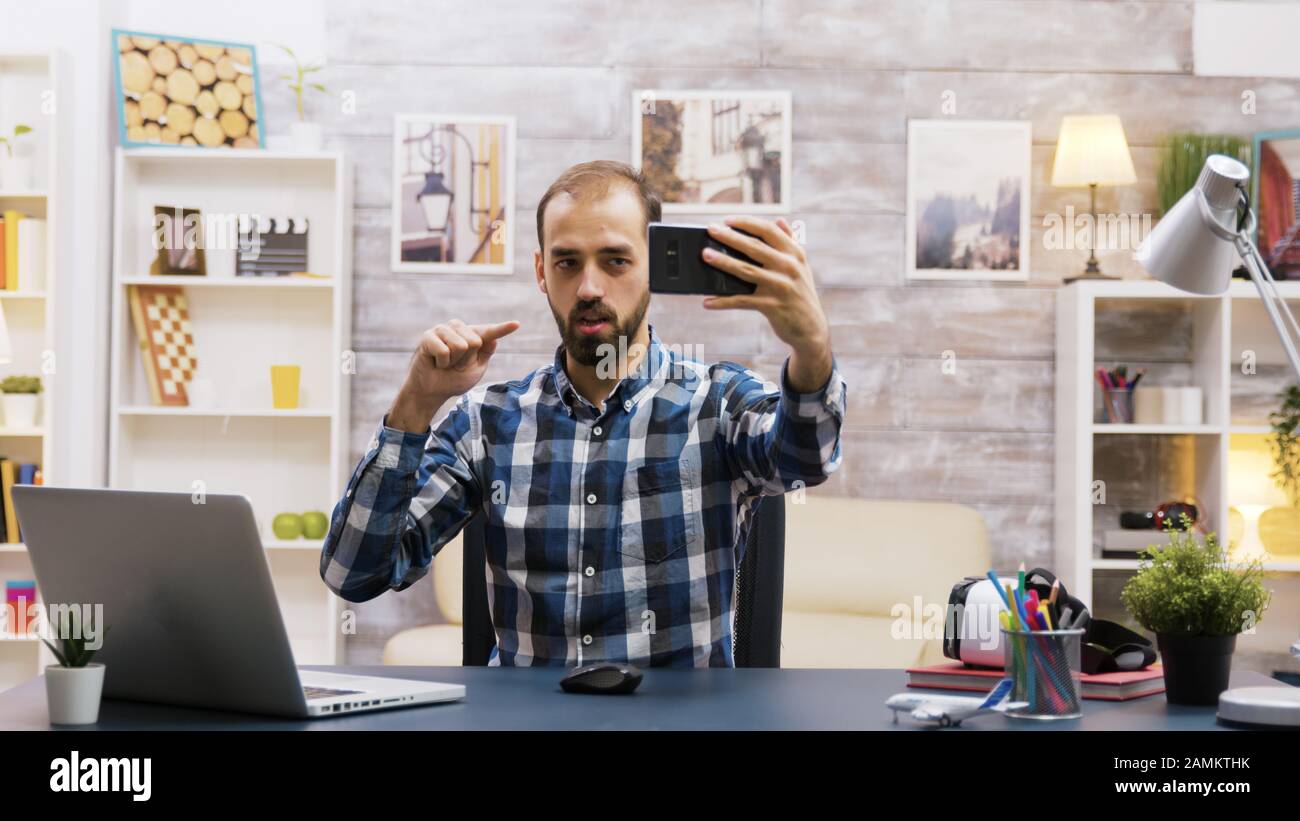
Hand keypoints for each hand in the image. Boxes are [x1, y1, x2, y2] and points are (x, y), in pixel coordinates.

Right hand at [388, 319, 519, 431]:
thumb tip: (494, 338)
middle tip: (454, 365)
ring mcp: (442, 330)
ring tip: (445, 363)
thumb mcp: (475, 369)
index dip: (503, 328)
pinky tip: (435, 363)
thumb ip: (485, 353)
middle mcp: (457, 328)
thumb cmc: (453, 379)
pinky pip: (444, 350)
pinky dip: (442, 362)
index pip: (489, 332)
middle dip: (466, 360)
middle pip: (475, 341)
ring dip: (453, 361)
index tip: (516, 324)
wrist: (432, 392)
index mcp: (471, 335)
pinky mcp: (428, 337)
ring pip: (460, 345)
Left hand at [701, 216, 832, 391]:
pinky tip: (707, 302)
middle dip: (730, 237)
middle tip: (711, 229)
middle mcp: (789, 267)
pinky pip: (742, 301)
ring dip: (724, 262)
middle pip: (754, 247)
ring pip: (746, 270)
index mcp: (794, 253)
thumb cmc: (801, 293)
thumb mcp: (801, 266)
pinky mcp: (771, 306)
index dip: (747, 223)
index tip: (727, 220)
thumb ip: (791, 242)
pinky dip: (723, 302)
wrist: (811, 328)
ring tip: (706, 255)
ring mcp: (780, 286)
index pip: (769, 230)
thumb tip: (779, 220)